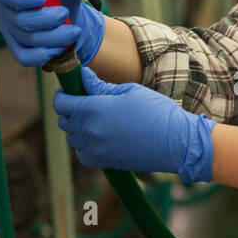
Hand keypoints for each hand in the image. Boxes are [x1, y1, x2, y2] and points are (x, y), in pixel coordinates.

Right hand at [0, 0, 104, 67]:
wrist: (68, 13)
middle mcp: (6, 9)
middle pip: (20, 20)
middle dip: (47, 20)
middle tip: (65, 13)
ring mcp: (10, 31)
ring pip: (27, 39)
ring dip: (55, 37)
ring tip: (73, 31)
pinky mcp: (18, 48)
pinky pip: (24, 58)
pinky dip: (42, 55)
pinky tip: (58, 48)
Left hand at [51, 65, 215, 183]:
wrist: (177, 143)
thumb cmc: (157, 111)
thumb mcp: (128, 91)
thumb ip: (100, 86)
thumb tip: (82, 76)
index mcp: (95, 109)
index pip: (61, 103)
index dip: (62, 94)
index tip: (70, 89)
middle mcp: (90, 131)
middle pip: (63, 120)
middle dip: (70, 109)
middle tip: (85, 101)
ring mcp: (96, 149)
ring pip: (72, 137)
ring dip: (78, 127)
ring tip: (96, 118)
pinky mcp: (104, 162)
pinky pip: (83, 153)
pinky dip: (85, 145)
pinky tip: (100, 136)